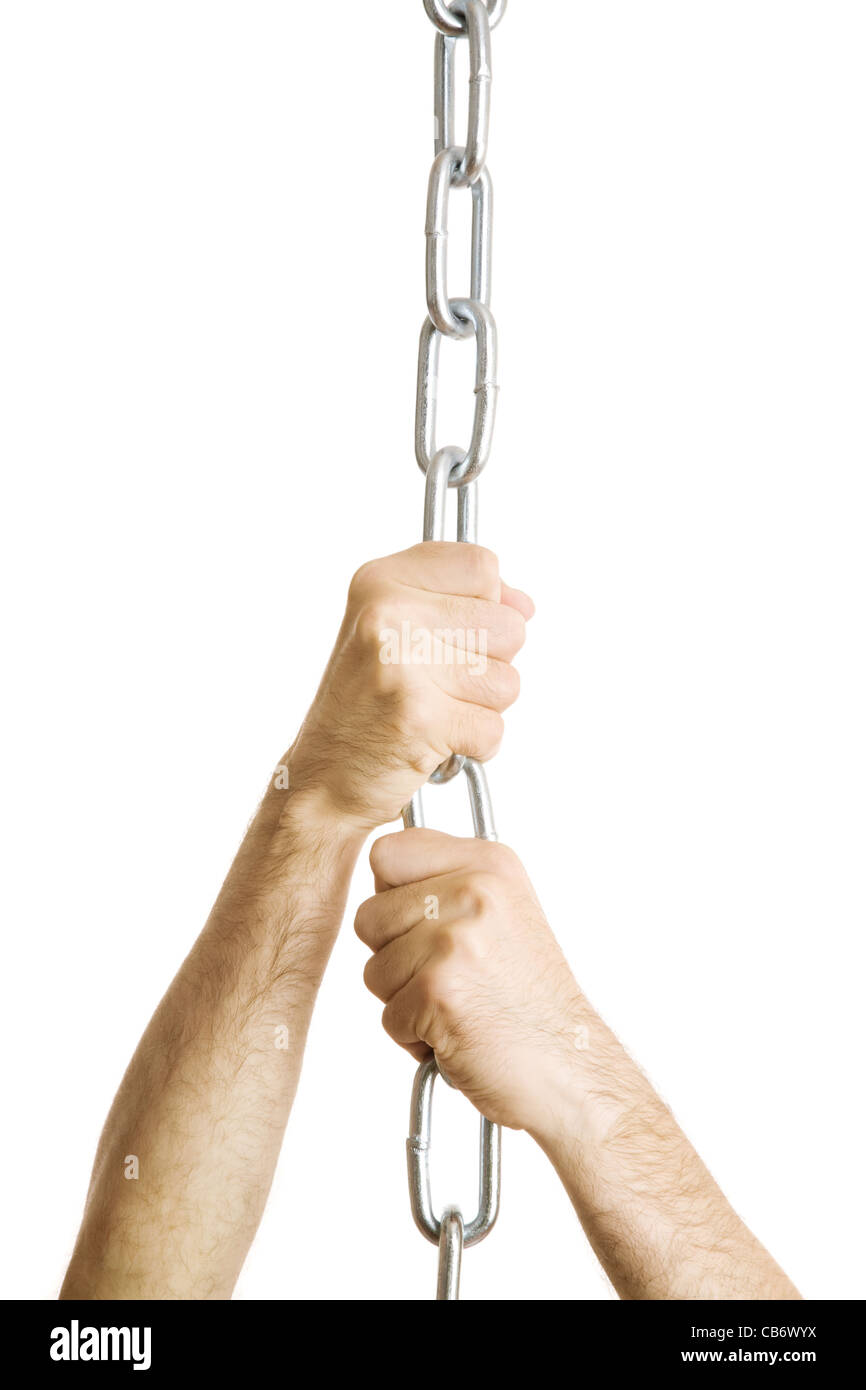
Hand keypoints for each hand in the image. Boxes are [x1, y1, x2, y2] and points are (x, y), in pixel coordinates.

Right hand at [286, 544, 532, 831]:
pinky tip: (436, 740)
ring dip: (482, 707)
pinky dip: (475, 745)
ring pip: (507, 680)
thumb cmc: (364, 705)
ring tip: (436, 711)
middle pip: (508, 625)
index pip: (481, 567)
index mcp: (380, 581)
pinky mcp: (419, 718)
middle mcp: (387, 614)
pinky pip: (495, 729)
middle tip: (439, 684)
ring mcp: (402, 665)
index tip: (457, 632)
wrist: (323, 777)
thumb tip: (523, 605)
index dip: (488, 605)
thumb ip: (462, 603)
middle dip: (489, 664)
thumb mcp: (397, 630)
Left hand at [355, 828, 583, 1131]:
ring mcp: (456, 938)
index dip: (391, 898)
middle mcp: (475, 889)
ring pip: (374, 969)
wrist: (571, 1068)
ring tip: (460, 1006)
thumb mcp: (503, 912)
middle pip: (369, 915)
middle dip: (394, 958)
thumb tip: (381, 877)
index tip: (427, 927)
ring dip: (406, 1001)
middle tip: (451, 978)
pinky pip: (388, 1017)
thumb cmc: (531, 1003)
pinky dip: (416, 1039)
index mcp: (489, 863)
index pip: (387, 852)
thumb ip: (447, 883)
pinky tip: (461, 1035)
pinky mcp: (439, 989)